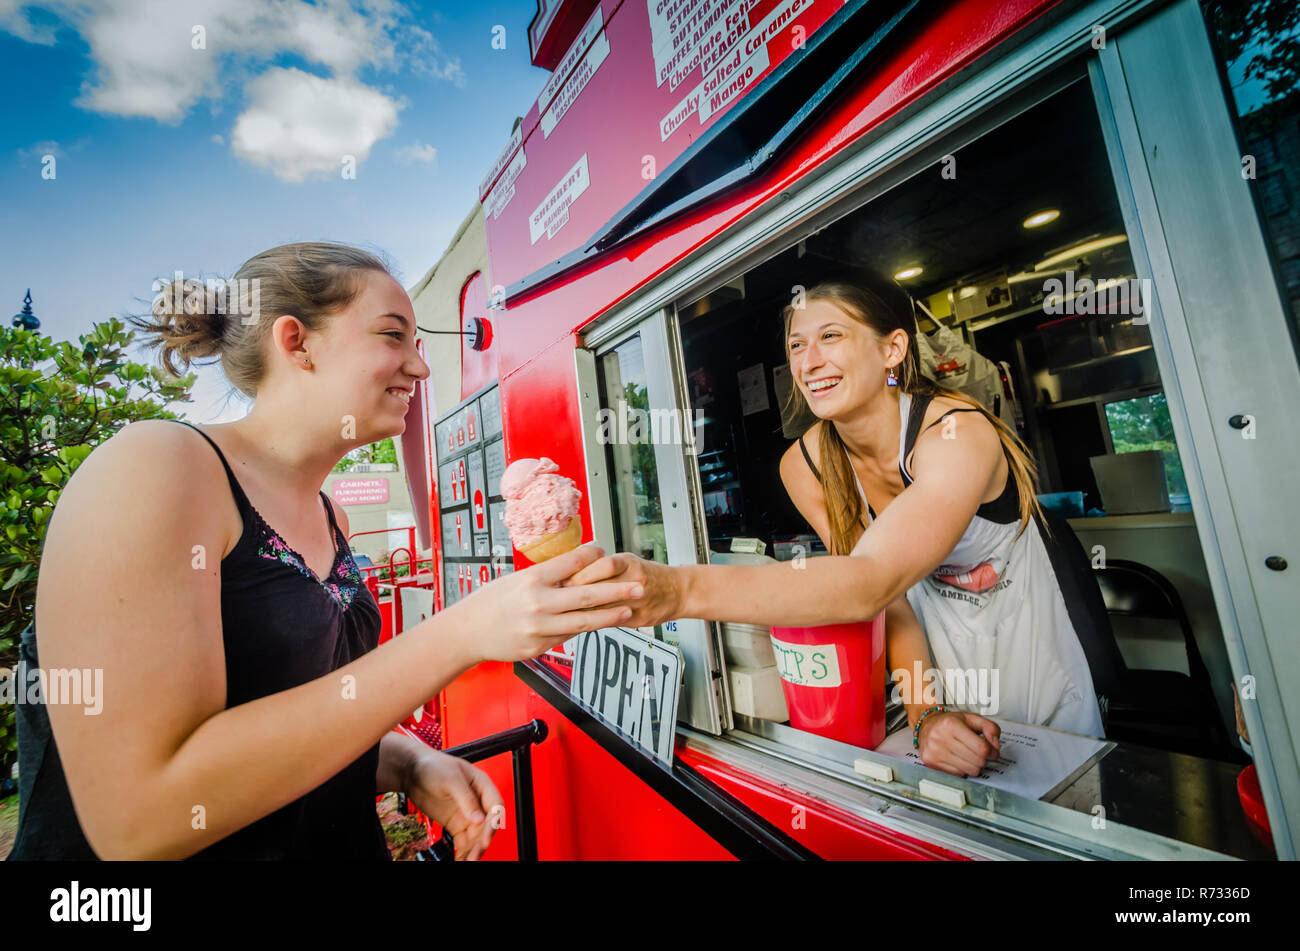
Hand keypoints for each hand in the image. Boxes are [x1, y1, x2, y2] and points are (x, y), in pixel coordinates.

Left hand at [405, 750, 504, 860]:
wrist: (411, 771)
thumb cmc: (433, 765)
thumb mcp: (451, 779)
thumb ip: (466, 798)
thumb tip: (478, 819)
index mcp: (482, 785)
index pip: (495, 807)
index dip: (493, 823)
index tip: (485, 837)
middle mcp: (477, 801)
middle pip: (486, 826)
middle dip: (482, 842)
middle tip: (474, 855)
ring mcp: (466, 813)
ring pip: (475, 836)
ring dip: (473, 850)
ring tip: (467, 861)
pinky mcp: (454, 823)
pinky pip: (462, 840)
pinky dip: (462, 851)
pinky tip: (460, 859)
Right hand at [449, 544, 643, 663]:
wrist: (466, 632)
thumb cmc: (489, 602)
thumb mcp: (515, 579)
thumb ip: (546, 577)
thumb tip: (577, 569)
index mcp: (532, 579)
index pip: (572, 562)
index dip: (594, 556)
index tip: (607, 553)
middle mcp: (538, 602)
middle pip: (586, 594)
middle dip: (617, 590)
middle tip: (638, 586)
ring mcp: (539, 627)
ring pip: (583, 621)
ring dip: (609, 616)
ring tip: (629, 610)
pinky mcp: (538, 647)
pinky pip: (567, 637)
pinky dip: (583, 629)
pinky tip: (598, 624)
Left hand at [561, 552, 684, 628]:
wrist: (679, 591)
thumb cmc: (649, 575)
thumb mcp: (627, 562)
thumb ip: (601, 567)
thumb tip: (568, 573)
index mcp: (627, 562)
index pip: (596, 565)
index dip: (575, 574)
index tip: (560, 579)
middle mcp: (633, 579)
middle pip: (597, 586)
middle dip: (574, 593)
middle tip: (558, 597)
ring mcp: (637, 600)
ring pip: (602, 607)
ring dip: (582, 610)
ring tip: (567, 612)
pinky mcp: (639, 618)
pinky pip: (611, 621)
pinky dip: (595, 622)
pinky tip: (584, 622)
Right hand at [917, 711, 1000, 777]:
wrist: (926, 726)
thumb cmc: (950, 723)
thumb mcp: (971, 718)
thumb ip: (990, 727)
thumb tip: (995, 745)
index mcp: (951, 724)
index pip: (982, 748)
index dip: (992, 752)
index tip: (992, 751)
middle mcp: (940, 738)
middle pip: (977, 761)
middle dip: (983, 759)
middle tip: (980, 753)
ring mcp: (934, 752)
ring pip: (969, 771)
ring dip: (973, 765)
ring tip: (968, 755)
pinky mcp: (931, 763)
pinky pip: (958, 775)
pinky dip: (962, 769)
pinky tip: (958, 759)